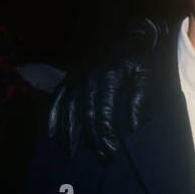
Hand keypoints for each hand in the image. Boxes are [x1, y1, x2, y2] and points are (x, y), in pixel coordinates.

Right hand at [47, 18, 172, 158]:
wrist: (128, 35)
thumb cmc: (138, 60)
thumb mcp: (144, 76)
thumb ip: (138, 100)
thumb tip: (133, 128)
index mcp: (109, 78)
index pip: (104, 113)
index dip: (106, 134)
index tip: (112, 151)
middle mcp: (89, 78)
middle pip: (87, 115)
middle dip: (93, 139)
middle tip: (102, 158)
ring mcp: (77, 76)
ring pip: (70, 109)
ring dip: (71, 133)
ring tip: (72, 154)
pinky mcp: (70, 76)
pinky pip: (58, 98)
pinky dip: (52, 115)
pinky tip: (50, 134)